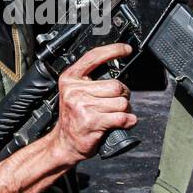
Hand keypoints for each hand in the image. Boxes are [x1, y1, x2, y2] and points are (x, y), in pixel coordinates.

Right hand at [50, 43, 136, 165]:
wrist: (64, 143)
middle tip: (116, 103)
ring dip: (124, 110)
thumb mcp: (74, 92)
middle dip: (123, 95)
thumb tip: (116, 71)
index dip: (113, 50)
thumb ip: (90, 79)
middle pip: (116, 85)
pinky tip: (121, 123)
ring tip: (114, 115)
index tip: (126, 49)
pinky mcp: (92, 121)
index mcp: (70, 78)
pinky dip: (128, 121)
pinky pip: (122, 117)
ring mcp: (83, 106)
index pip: (94, 57)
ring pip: (121, 103)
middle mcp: (75, 90)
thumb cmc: (74, 118)